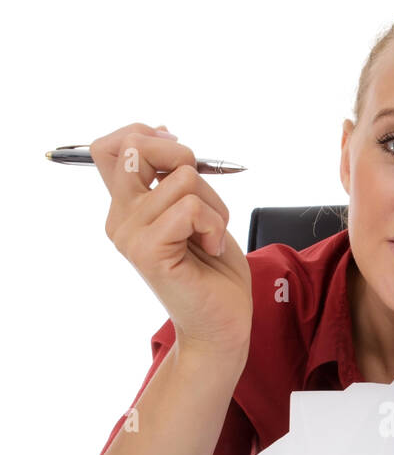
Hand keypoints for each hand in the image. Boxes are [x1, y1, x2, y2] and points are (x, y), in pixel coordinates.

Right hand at [90, 121, 252, 359]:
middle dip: (183, 157)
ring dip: (214, 205)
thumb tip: (161, 131)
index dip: (145, 134)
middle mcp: (120, 219)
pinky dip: (214, 224)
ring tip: (208, 236)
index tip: (179, 155)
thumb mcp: (191, 209)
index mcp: (125, 207)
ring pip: (182, 179)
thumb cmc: (211, 270)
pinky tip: (210, 248)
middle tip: (202, 199)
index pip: (111, 147)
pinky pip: (191, 207)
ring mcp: (130, 236)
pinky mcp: (149, 252)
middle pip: (138, 148)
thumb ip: (169, 177)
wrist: (221, 324)